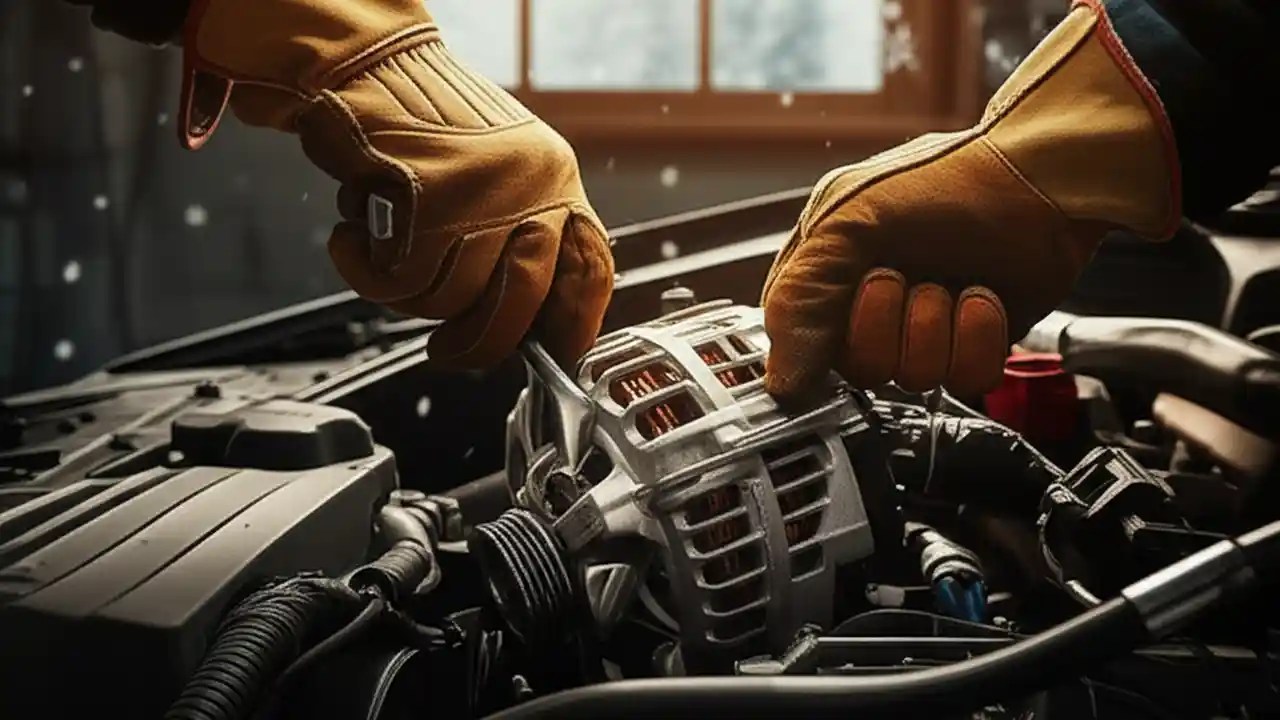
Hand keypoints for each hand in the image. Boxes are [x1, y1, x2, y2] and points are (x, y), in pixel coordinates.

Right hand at [179, 0, 613, 368]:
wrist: (365, 66)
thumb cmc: (422, 126)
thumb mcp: (501, 175)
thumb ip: (520, 238)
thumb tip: (528, 324)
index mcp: (556, 181)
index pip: (590, 268)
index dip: (576, 322)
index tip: (556, 355)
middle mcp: (530, 187)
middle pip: (517, 306)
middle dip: (478, 343)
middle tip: (448, 350)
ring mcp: (479, 196)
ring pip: (448, 301)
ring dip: (406, 294)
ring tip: (384, 253)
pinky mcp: (424, 203)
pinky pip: (398, 285)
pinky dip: (365, 275)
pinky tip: (353, 241)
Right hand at [761, 3, 1179, 403]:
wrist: (1039, 179)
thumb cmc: (945, 181)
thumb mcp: (847, 223)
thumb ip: (800, 301)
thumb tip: (781, 382)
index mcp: (824, 270)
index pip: (794, 337)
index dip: (821, 334)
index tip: (848, 302)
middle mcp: (867, 304)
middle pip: (857, 368)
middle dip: (888, 323)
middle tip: (904, 275)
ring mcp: (921, 327)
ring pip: (912, 378)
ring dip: (937, 326)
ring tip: (951, 281)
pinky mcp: (971, 344)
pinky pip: (965, 379)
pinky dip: (978, 338)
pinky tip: (981, 296)